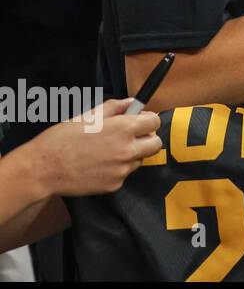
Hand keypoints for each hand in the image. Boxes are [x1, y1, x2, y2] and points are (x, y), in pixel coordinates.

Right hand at [31, 99, 161, 196]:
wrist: (43, 168)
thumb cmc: (63, 137)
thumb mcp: (88, 116)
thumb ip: (115, 107)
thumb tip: (133, 103)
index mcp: (124, 128)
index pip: (154, 122)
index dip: (147, 121)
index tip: (138, 121)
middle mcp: (128, 150)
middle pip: (155, 144)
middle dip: (146, 139)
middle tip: (130, 137)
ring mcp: (122, 170)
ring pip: (139, 160)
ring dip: (131, 155)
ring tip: (107, 152)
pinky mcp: (114, 185)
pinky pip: (124, 174)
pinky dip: (117, 169)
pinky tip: (98, 165)